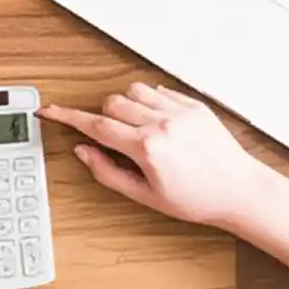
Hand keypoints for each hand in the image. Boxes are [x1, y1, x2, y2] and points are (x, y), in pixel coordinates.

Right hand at [38, 82, 271, 229]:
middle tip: (116, 138)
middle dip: (104, 117)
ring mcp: (179, 110)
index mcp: (147, 147)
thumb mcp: (145, 196)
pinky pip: (158, 89)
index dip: (67, 116)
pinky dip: (149, 101)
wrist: (238, 190)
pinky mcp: (193, 104)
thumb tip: (84, 151)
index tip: (50, 110)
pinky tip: (159, 122)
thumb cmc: (197, 199)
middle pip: (111, 103)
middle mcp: (162, 123)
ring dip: (127, 105)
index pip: (95, 125)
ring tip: (139, 129)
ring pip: (133, 90)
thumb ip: (108, 172)